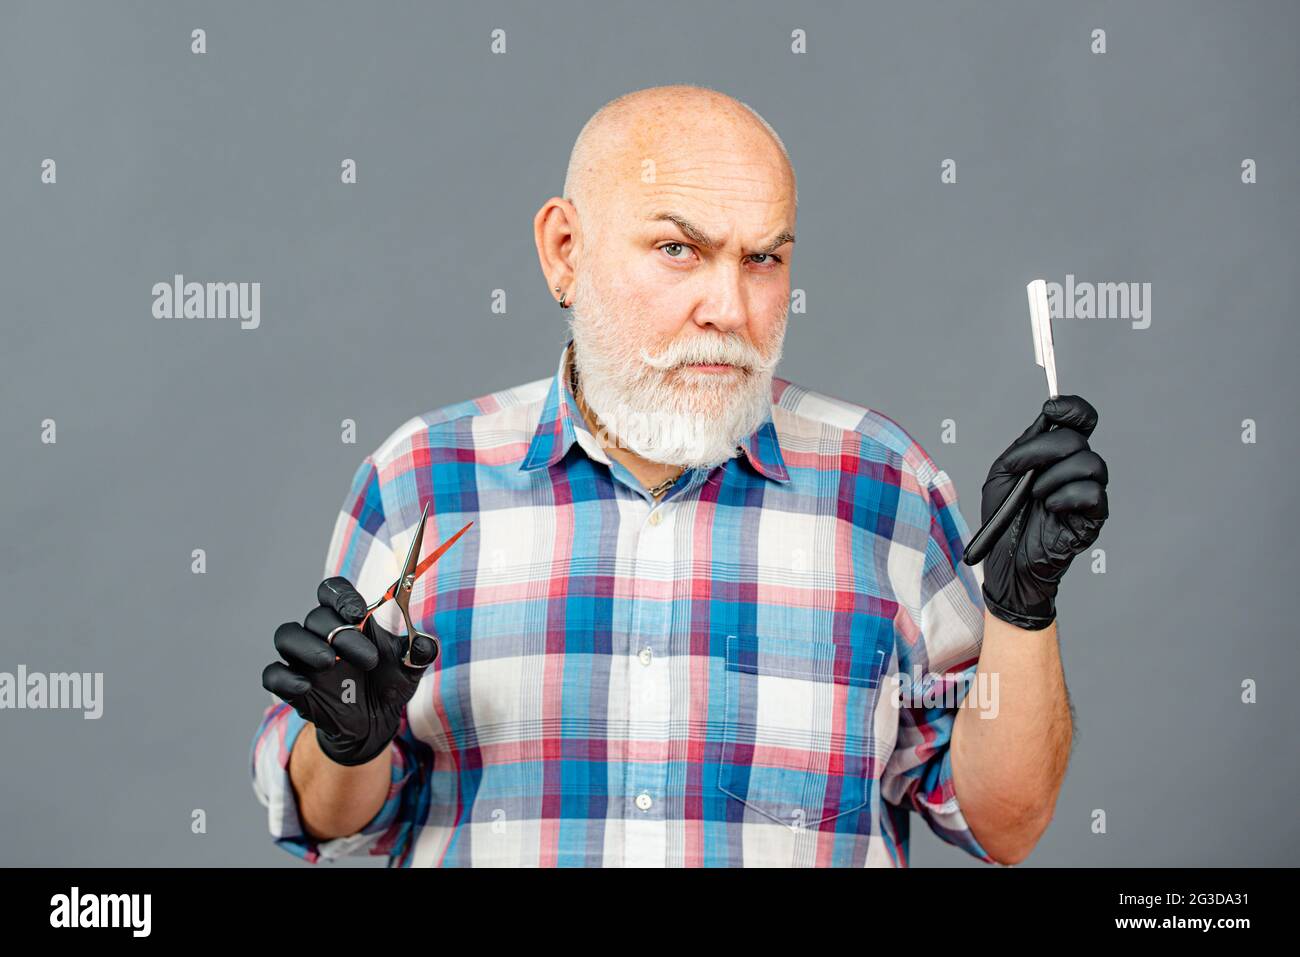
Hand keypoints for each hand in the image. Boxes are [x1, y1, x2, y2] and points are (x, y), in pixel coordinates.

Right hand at [261, 577, 436, 765]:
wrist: (375, 721)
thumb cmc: (388, 683)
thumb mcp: (409, 669)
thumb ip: (419, 653)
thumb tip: (425, 644)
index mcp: (348, 619)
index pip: (332, 590)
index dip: (341, 596)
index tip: (358, 612)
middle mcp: (322, 633)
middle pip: (316, 616)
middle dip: (340, 633)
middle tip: (368, 659)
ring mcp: (303, 658)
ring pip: (286, 635)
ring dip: (307, 646)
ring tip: (330, 663)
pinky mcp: (292, 685)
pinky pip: (273, 674)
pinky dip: (285, 678)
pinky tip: (306, 687)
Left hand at [977, 395, 1109, 629]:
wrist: (1004, 561)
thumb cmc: (1005, 517)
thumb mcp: (1003, 473)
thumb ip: (1025, 444)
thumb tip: (1048, 416)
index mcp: (1057, 455)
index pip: (1080, 421)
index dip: (1073, 408)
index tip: (1053, 407)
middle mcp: (1077, 470)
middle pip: (1078, 439)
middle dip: (1043, 451)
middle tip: (1022, 472)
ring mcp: (1088, 493)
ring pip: (1090, 463)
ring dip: (1053, 477)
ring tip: (1035, 496)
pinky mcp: (1094, 518)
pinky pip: (1093, 493)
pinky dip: (1066, 497)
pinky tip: (1050, 509)